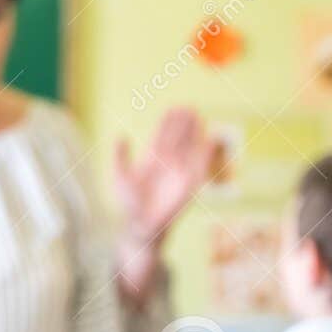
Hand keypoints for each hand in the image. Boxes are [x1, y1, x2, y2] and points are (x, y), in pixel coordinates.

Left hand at [113, 107, 219, 247]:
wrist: (142, 224)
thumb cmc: (129, 203)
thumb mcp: (120, 177)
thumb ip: (120, 156)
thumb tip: (120, 136)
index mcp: (151, 158)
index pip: (163, 135)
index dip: (168, 122)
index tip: (174, 108)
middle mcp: (167, 162)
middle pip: (178, 137)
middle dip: (183, 123)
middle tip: (189, 107)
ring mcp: (179, 171)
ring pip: (189, 147)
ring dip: (195, 133)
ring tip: (199, 117)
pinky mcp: (189, 183)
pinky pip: (200, 165)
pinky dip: (207, 152)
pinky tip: (212, 139)